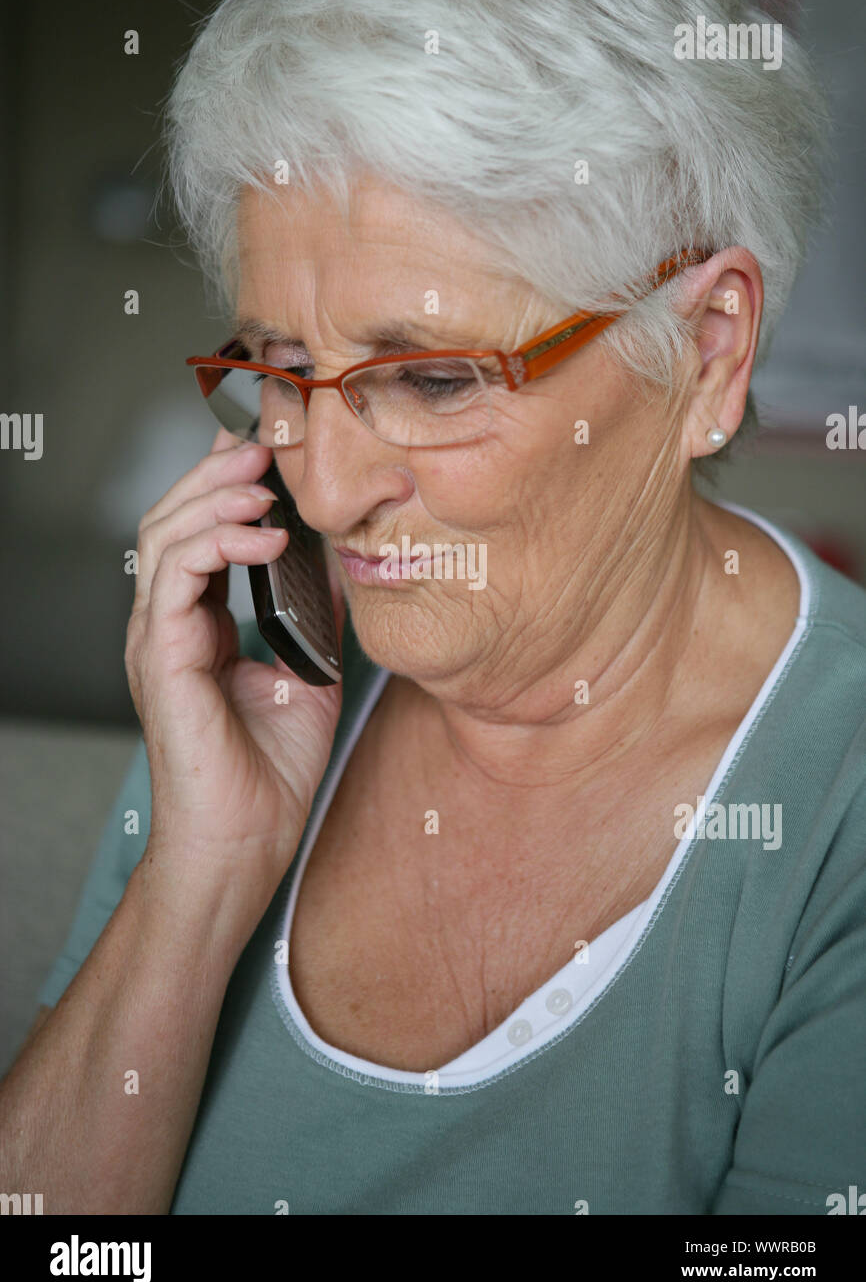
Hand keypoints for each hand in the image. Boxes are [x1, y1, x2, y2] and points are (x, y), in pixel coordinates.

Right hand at [124, 429, 343, 917]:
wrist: (247, 838)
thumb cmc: (270, 769)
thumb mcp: (310, 671)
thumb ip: (317, 615)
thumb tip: (348, 560)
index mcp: (199, 624)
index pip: (200, 533)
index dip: (227, 484)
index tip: (266, 446)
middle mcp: (170, 623)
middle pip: (174, 519)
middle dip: (217, 473)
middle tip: (262, 443)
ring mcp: (158, 638)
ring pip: (165, 536)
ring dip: (215, 498)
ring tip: (264, 481)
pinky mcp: (161, 658)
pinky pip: (175, 580)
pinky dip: (215, 546)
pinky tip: (263, 536)